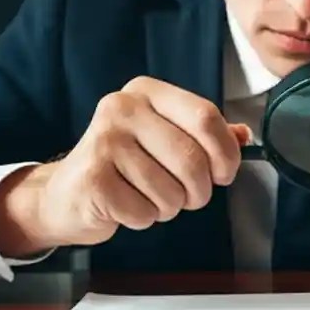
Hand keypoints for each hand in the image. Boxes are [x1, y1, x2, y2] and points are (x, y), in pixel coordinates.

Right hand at [0, 77, 251, 255]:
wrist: (65, 195)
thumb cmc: (122, 167)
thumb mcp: (163, 139)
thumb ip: (203, 134)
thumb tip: (244, 135)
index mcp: (146, 91)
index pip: (206, 117)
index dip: (226, 153)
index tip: (224, 173)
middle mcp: (122, 108)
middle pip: (192, 159)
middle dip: (199, 191)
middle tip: (188, 197)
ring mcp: (104, 142)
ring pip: (170, 191)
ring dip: (169, 207)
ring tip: (147, 197)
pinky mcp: (93, 179)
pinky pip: (145, 212)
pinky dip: (144, 218)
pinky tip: (125, 206)